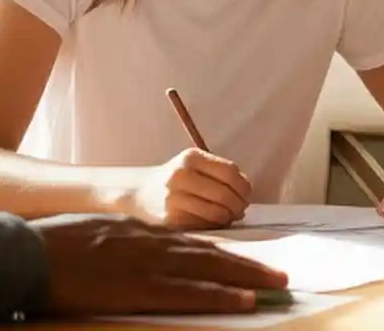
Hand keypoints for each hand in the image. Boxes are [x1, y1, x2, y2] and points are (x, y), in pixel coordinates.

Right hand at [32, 214, 287, 316]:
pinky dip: (219, 295)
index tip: (245, 260)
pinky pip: (188, 293)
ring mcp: (146, 265)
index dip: (221, 252)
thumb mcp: (90, 234)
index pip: (189, 241)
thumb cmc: (47, 248)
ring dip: (245, 277)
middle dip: (246, 263)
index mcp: (137, 232)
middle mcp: (150, 243)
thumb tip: (130, 258)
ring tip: (274, 285)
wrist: (23, 253)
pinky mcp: (138, 289)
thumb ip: (118, 242)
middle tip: (278, 273)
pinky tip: (243, 300)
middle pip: (209, 252)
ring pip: (207, 269)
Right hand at [118, 148, 250, 229]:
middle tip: (240, 210)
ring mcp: (174, 199)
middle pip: (226, 194)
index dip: (244, 187)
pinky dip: (214, 226)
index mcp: (190, 158)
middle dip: (239, 205)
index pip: (230, 172)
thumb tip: (246, 189)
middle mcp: (181, 176)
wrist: (137, 199)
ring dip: (229, 217)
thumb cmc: (172, 182)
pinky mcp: (170, 220)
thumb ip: (218, 172)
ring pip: (218, 212)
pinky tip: (213, 223)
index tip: (246, 195)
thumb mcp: (191, 166)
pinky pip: (204, 225)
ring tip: (229, 217)